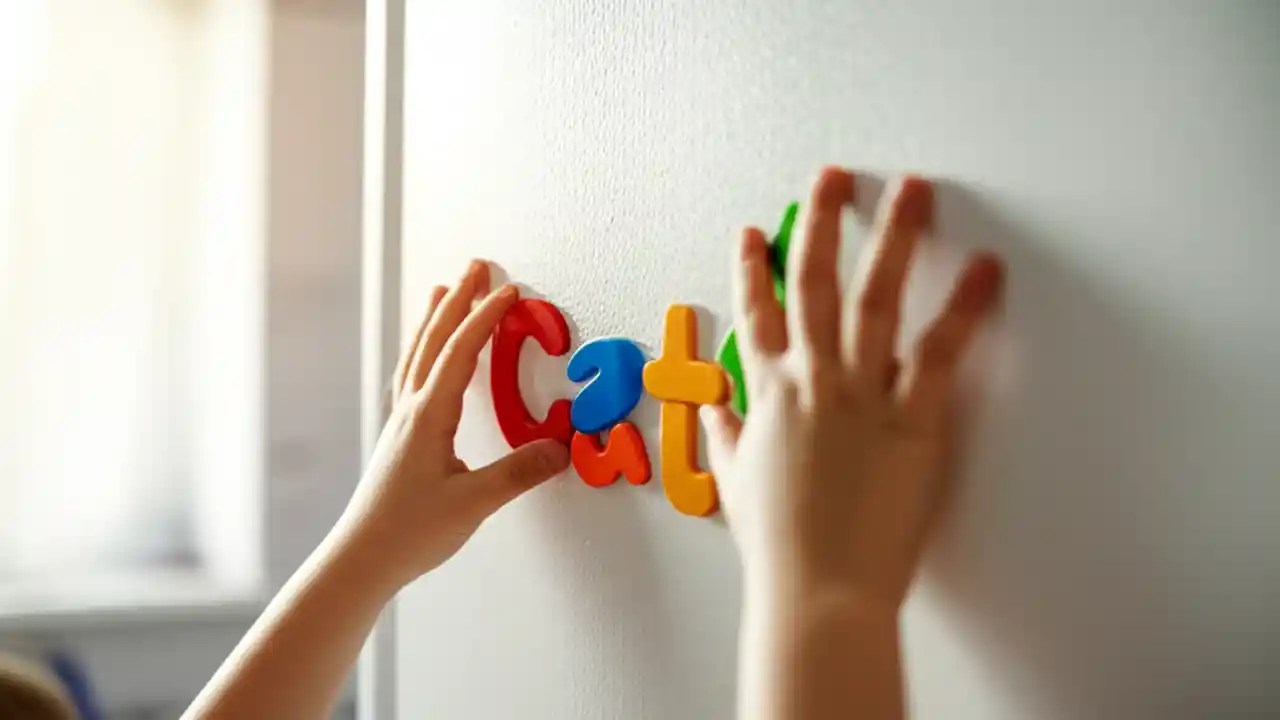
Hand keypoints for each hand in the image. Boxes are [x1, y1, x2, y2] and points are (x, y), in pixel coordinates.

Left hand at [336, 260, 569, 590]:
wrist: (362, 559)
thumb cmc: (409, 532)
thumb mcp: (473, 503)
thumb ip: (517, 474)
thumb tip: (559, 448)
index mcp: (429, 417)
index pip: (460, 353)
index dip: (485, 318)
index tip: (509, 290)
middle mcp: (411, 410)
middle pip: (433, 340)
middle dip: (457, 300)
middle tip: (474, 265)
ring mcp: (401, 422)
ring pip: (417, 355)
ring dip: (433, 318)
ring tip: (441, 290)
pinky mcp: (399, 438)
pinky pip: (411, 376)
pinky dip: (422, 351)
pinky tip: (424, 358)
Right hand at [702, 168, 1003, 613]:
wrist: (818, 591)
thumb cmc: (776, 544)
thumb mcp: (734, 480)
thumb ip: (724, 429)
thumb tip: (712, 399)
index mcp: (766, 393)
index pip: (757, 313)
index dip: (754, 267)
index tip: (756, 231)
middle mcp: (811, 381)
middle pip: (816, 283)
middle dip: (823, 221)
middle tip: (834, 177)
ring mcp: (861, 395)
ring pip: (875, 298)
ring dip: (893, 237)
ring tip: (911, 191)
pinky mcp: (913, 421)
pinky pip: (940, 351)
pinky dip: (962, 306)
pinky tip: (981, 269)